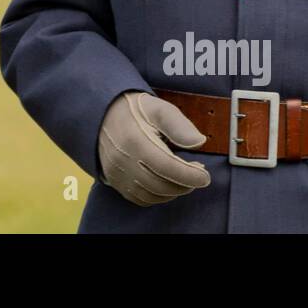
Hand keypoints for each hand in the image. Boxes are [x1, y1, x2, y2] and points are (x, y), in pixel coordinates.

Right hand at [97, 90, 210, 205]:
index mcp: (136, 140)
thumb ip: (180, 125)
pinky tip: (166, 182)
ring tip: (182, 176)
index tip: (205, 175)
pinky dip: (158, 196)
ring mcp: (116, 173)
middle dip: (185, 184)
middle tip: (197, 174)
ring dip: (173, 191)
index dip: (190, 176)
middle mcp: (123, 160)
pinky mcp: (114, 181)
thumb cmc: (135, 111)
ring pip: (152, 195)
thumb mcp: (159, 109)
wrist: (102, 114)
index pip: (168, 167)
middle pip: (161, 185)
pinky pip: (140, 199)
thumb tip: (199, 142)